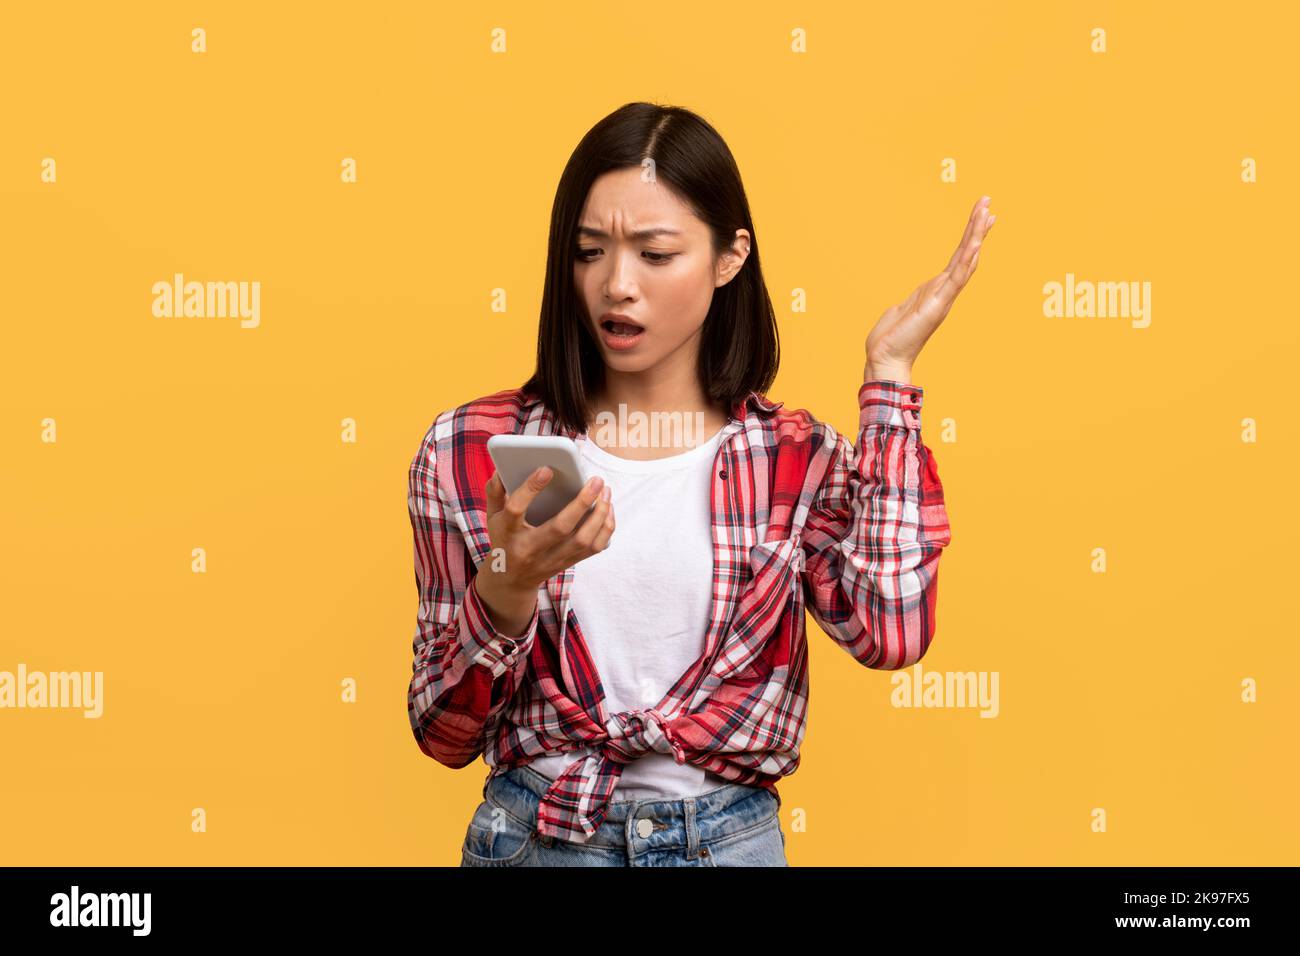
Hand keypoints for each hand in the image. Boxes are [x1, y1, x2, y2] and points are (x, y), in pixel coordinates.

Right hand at [474, 467, 614, 634]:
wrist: (510, 580)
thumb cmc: (504, 539)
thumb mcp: (492, 516)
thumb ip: (494, 490)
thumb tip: (502, 468)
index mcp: (508, 532)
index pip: (516, 509)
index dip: (530, 489)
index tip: (547, 469)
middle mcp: (530, 548)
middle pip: (560, 527)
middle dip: (582, 502)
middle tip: (596, 480)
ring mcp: (551, 559)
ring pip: (583, 540)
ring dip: (600, 515)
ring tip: (605, 491)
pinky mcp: (567, 563)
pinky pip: (594, 548)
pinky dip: (605, 528)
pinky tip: (607, 509)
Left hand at [864, 195, 995, 382]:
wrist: (885, 359)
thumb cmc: (891, 339)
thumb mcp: (902, 310)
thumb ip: (912, 301)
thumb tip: (909, 303)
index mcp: (936, 291)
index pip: (958, 258)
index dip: (969, 237)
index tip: (982, 215)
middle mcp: (944, 292)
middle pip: (965, 254)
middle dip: (976, 227)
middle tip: (988, 202)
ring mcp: (943, 298)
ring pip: (964, 262)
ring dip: (975, 237)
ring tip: (986, 213)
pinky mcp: (937, 306)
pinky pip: (955, 280)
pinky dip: (966, 262)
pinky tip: (975, 244)